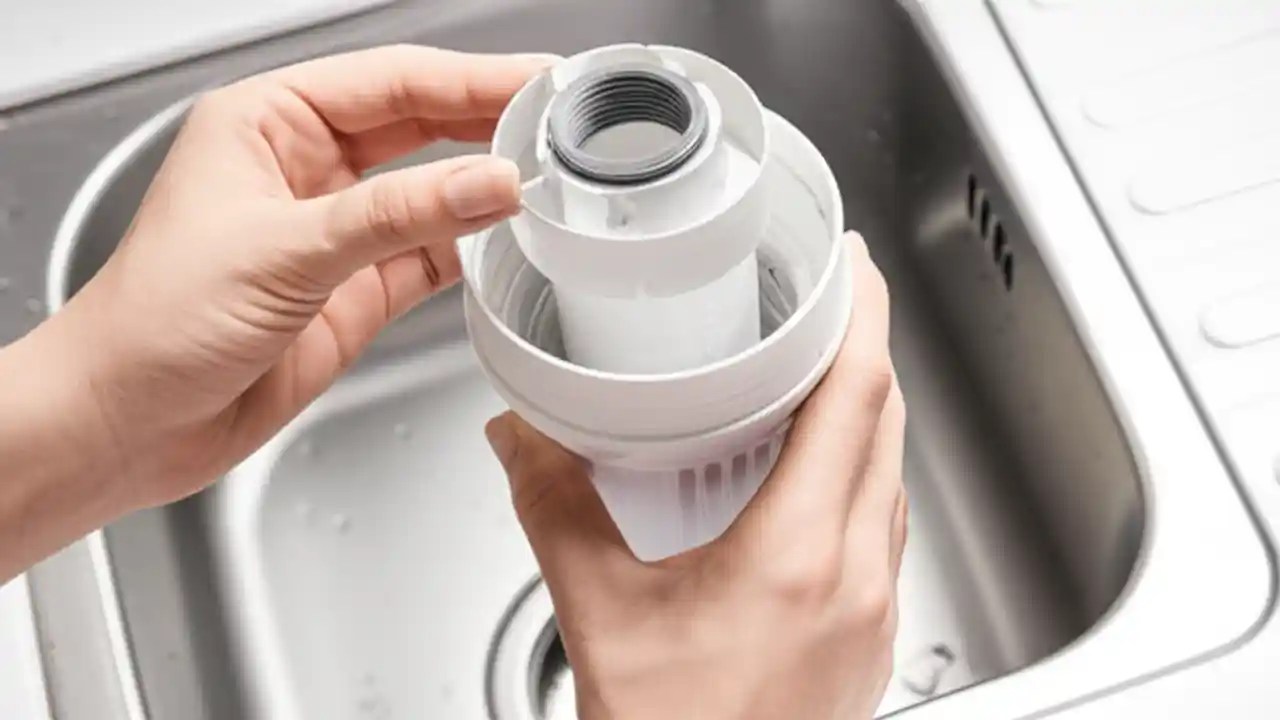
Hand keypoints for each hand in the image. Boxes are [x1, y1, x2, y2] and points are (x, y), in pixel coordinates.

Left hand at [0, 46, 549, 578]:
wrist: (128, 424)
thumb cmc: (155, 322)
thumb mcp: (286, 250)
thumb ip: (400, 215)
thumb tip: (491, 183)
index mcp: (268, 124)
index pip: (391, 83)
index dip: (470, 80)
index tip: (535, 83)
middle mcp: (304, 169)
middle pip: (417, 128)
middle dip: (487, 122)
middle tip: (558, 121)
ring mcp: (334, 233)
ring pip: (429, 192)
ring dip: (484, 186)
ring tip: (548, 176)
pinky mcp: (352, 293)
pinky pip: (428, 256)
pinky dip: (470, 249)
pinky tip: (506, 240)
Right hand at [486, 233, 906, 719]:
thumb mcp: (598, 616)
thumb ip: (554, 509)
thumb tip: (520, 439)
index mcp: (797, 559)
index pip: (857, 400)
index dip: (863, 315)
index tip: (854, 266)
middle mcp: (856, 581)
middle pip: (887, 428)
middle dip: (866, 350)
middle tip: (830, 302)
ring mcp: (875, 616)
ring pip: (893, 480)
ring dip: (868, 415)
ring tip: (821, 376)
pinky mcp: (870, 643)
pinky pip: (885, 529)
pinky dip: (860, 476)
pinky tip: (815, 480)